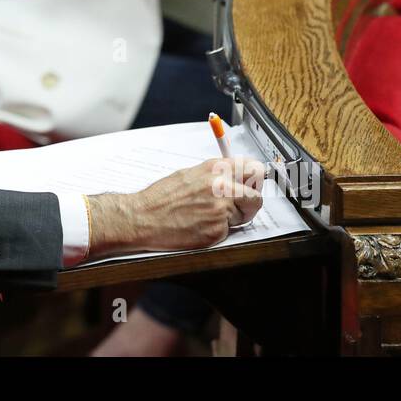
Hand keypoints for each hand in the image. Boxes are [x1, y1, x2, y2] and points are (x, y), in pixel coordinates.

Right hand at [86, 158, 264, 256]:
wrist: (143, 218)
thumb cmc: (162, 198)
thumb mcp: (189, 175)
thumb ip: (215, 174)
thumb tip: (236, 176)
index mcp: (214, 169)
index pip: (253, 168)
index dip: (254, 179)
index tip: (252, 184)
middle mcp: (221, 186)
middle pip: (257, 196)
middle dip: (251, 202)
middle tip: (240, 206)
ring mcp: (220, 209)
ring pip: (244, 216)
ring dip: (233, 219)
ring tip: (209, 216)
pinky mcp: (216, 230)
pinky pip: (229, 231)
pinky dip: (218, 231)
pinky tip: (200, 226)